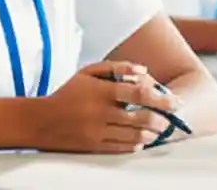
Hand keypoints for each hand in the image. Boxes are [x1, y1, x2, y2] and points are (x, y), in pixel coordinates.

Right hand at [29, 61, 180, 152]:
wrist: (40, 121)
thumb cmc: (68, 93)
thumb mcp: (89, 72)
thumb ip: (117, 68)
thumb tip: (144, 70)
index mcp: (101, 91)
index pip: (138, 94)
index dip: (161, 98)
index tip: (176, 101)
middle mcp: (101, 112)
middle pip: (141, 118)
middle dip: (161, 119)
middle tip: (170, 118)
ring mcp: (97, 131)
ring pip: (134, 135)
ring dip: (151, 133)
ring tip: (158, 129)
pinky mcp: (94, 146)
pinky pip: (122, 147)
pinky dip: (136, 144)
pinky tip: (141, 140)